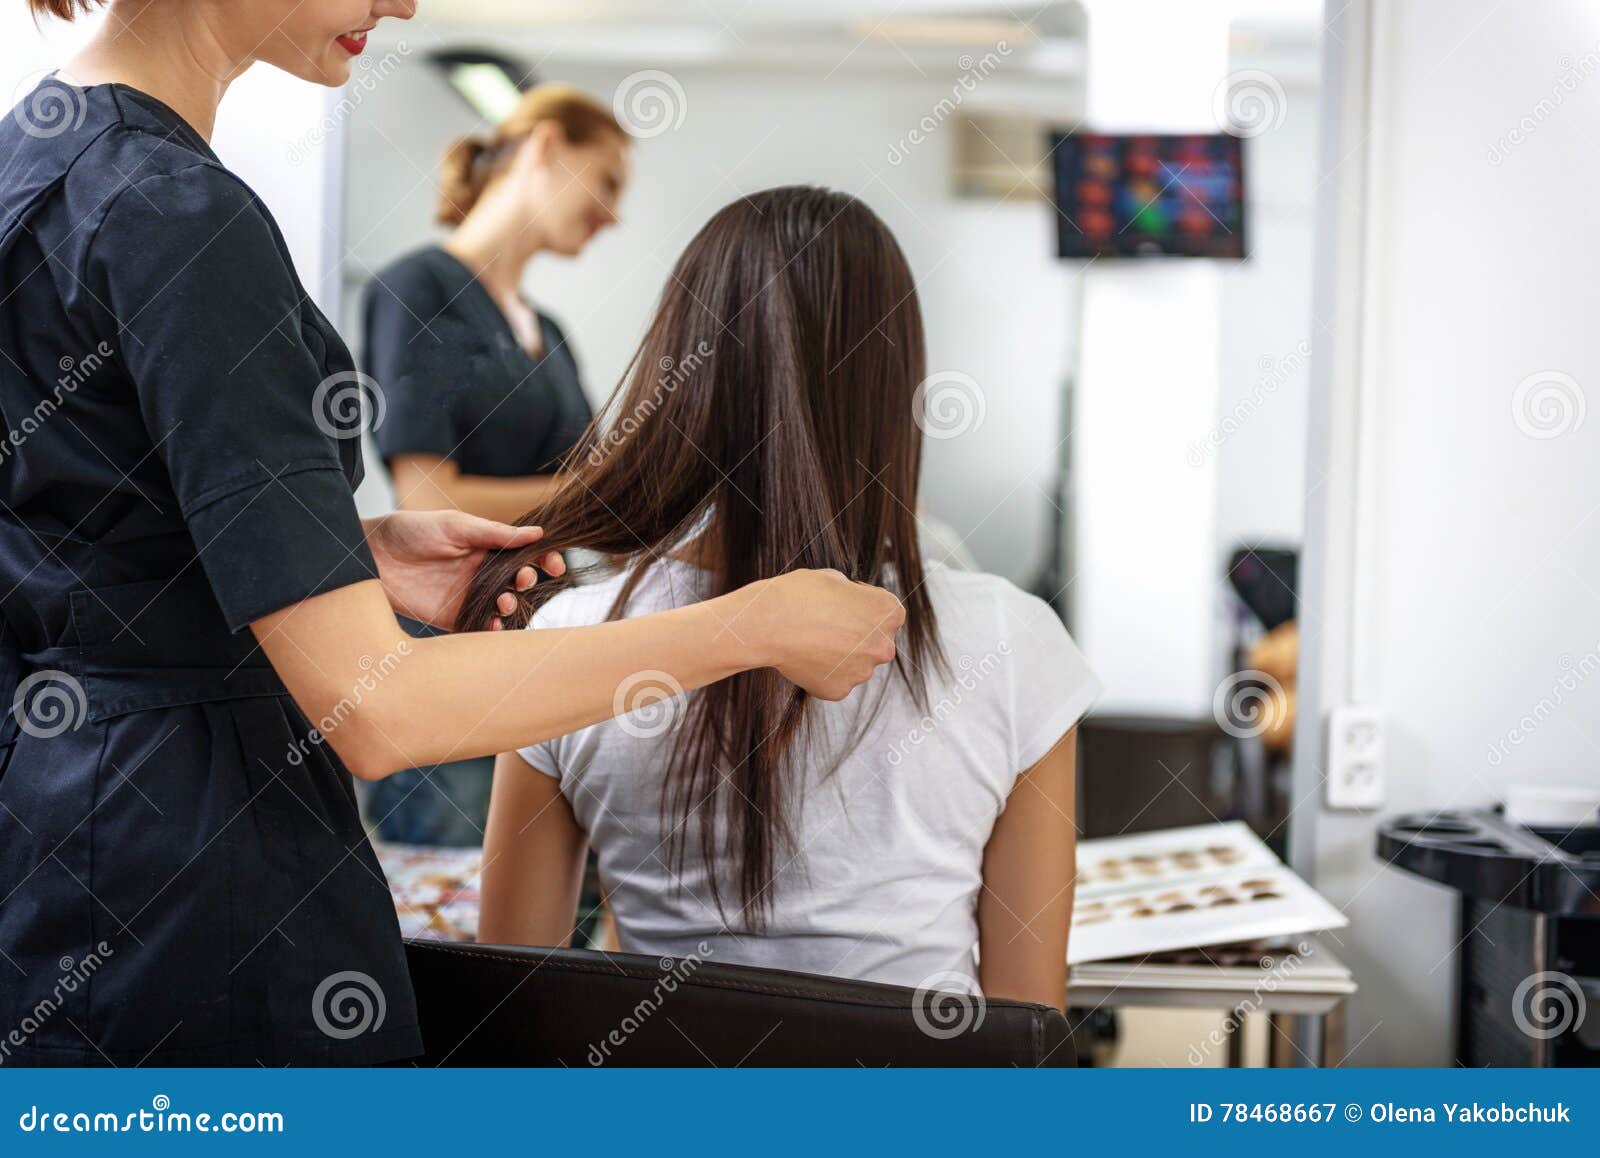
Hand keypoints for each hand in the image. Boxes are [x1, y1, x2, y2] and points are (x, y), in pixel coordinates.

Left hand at [365, 510, 564, 628]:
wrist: (370, 556)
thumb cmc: (409, 531)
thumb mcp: (454, 525)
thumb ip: (494, 533)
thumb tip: (537, 534)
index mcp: (485, 546)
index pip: (524, 553)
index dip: (543, 559)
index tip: (554, 564)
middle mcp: (482, 572)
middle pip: (519, 581)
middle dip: (528, 580)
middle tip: (522, 578)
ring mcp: (469, 595)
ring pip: (504, 606)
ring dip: (511, 605)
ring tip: (503, 601)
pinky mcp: (452, 617)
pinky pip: (481, 627)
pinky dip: (493, 628)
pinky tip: (493, 623)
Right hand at [745, 569, 904, 700]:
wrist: (767, 623)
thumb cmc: (798, 594)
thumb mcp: (834, 578)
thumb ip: (854, 596)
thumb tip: (854, 608)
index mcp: (889, 612)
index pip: (886, 612)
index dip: (863, 607)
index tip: (841, 604)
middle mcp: (884, 645)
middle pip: (874, 642)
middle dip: (856, 635)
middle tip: (826, 625)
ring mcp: (863, 672)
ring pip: (855, 664)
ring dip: (840, 655)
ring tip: (810, 640)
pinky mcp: (839, 690)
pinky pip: (835, 680)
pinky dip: (822, 672)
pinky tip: (804, 656)